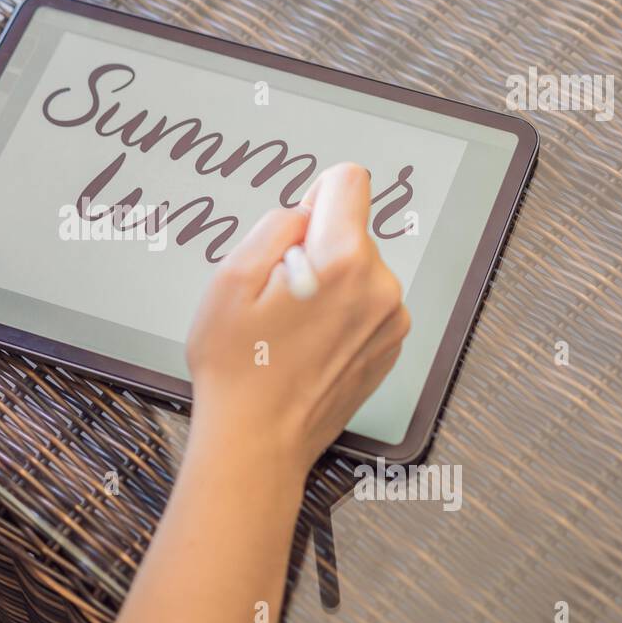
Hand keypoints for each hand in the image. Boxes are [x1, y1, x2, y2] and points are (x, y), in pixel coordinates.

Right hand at [186, 162, 409, 474]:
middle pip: (350, 229)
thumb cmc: (237, 370)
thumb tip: (305, 214)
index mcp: (343, 261)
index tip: (293, 230)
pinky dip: (338, 313)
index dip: (313, 194)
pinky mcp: (389, 346)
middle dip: (313, 248)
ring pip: (358, 268)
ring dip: (326, 283)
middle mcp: (380, 287)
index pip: (349, 180)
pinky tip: (305, 345)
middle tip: (276, 297)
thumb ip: (274, 226)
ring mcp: (391, 320)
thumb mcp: (230, 278)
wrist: (257, 442)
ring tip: (289, 327)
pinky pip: (365, 302)